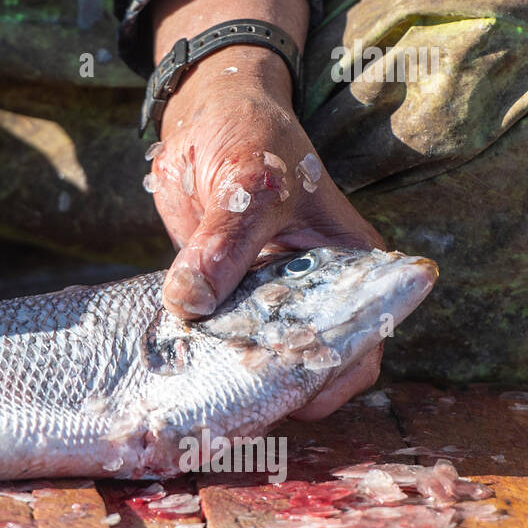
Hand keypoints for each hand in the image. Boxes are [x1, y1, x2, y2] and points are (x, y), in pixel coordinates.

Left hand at [146, 0, 381, 420]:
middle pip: (304, 362)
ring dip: (226, 378)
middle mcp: (313, 293)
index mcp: (351, 269)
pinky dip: (194, 355)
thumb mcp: (249, 181)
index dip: (333, 376)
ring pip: (253, 357)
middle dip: (271, 390)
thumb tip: (189, 300)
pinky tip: (167, 370)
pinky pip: (212, 338)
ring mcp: (264, 299)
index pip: (359, 341)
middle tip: (226, 411)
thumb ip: (224, 240)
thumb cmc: (251, 137)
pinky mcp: (219, 297)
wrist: (206, 115)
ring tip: (192, 400)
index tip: (291, 397)